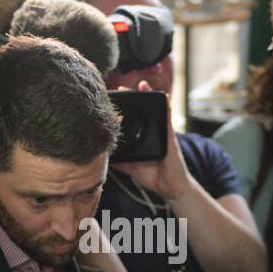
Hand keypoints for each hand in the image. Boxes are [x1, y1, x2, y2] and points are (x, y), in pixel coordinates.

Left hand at [111, 83, 192, 201]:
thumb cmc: (153, 176)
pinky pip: (168, 118)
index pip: (132, 120)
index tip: (111, 100)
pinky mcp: (170, 137)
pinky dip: (166, 106)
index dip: (123, 109)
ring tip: (141, 84)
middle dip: (134, 97)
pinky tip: (163, 96)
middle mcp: (152, 133)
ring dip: (150, 95)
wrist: (169, 187)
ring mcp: (162, 133)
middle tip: (121, 88)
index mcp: (143, 138)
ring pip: (156, 110)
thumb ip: (120, 161)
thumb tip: (102, 157)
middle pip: (143, 111)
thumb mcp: (131, 167)